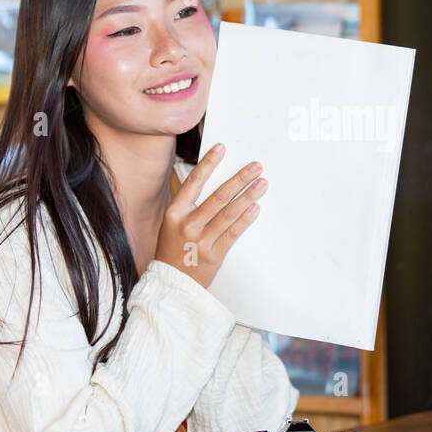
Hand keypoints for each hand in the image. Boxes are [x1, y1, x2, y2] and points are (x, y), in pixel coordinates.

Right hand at [154, 143, 266, 288]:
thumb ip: (189, 204)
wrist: (170, 283)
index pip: (194, 181)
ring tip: (262, 184)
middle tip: (256, 167)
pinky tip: (255, 207)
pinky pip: (233, 233)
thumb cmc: (172, 250)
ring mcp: (201, 239)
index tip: (222, 148)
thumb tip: (213, 182)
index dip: (209, 163)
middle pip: (219, 195)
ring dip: (248, 195)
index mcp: (175, 212)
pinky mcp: (214, 254)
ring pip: (229, 213)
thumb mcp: (172, 223)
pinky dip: (245, 219)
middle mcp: (188, 224)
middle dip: (240, 178)